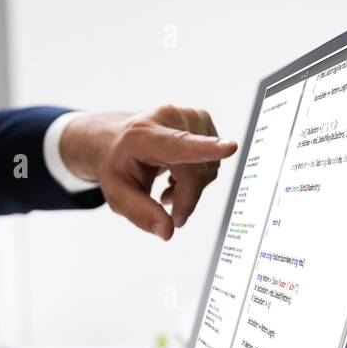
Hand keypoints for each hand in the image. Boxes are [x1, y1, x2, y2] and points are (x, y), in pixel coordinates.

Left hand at [60, 106, 237, 238]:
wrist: (117, 140)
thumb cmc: (118, 165)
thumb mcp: (116, 194)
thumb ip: (140, 213)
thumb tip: (168, 231)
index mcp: (143, 137)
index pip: (177, 144)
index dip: (205, 149)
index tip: (230, 148)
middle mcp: (169, 119)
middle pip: (195, 171)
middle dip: (186, 199)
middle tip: (170, 213)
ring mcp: (189, 116)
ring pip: (208, 167)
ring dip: (190, 188)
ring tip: (167, 189)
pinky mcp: (202, 119)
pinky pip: (212, 160)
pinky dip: (197, 176)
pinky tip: (177, 177)